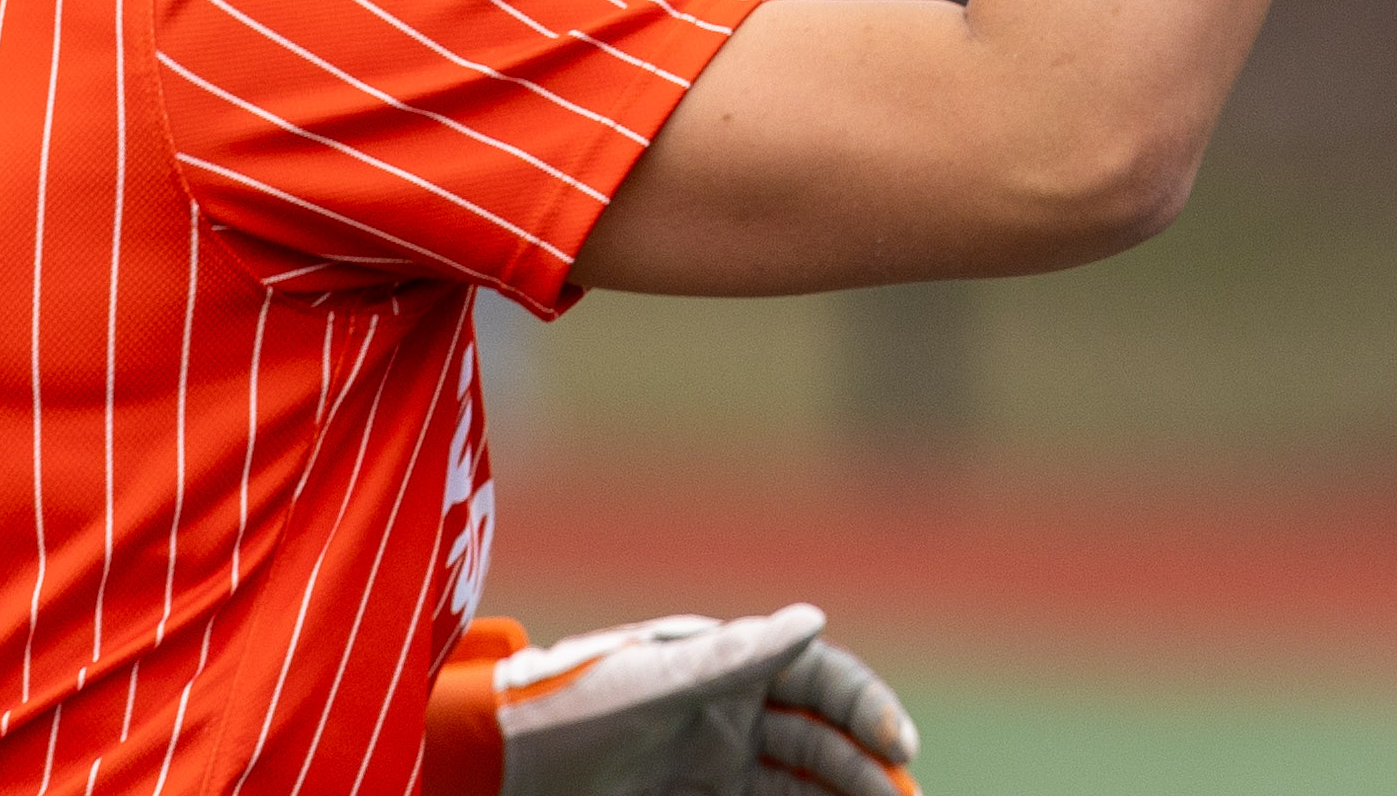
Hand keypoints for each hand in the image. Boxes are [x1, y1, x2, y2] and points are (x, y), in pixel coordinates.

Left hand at [435, 605, 921, 795]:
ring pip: (806, 784)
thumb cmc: (566, 706)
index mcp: (735, 666)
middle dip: (871, 772)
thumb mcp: (650, 680)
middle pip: (828, 742)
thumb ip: (731, 654)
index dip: (870, 709)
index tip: (900, 747)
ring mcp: (721, 764)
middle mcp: (738, 713)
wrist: (496, 765)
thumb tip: (812, 617)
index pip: (825, 683)